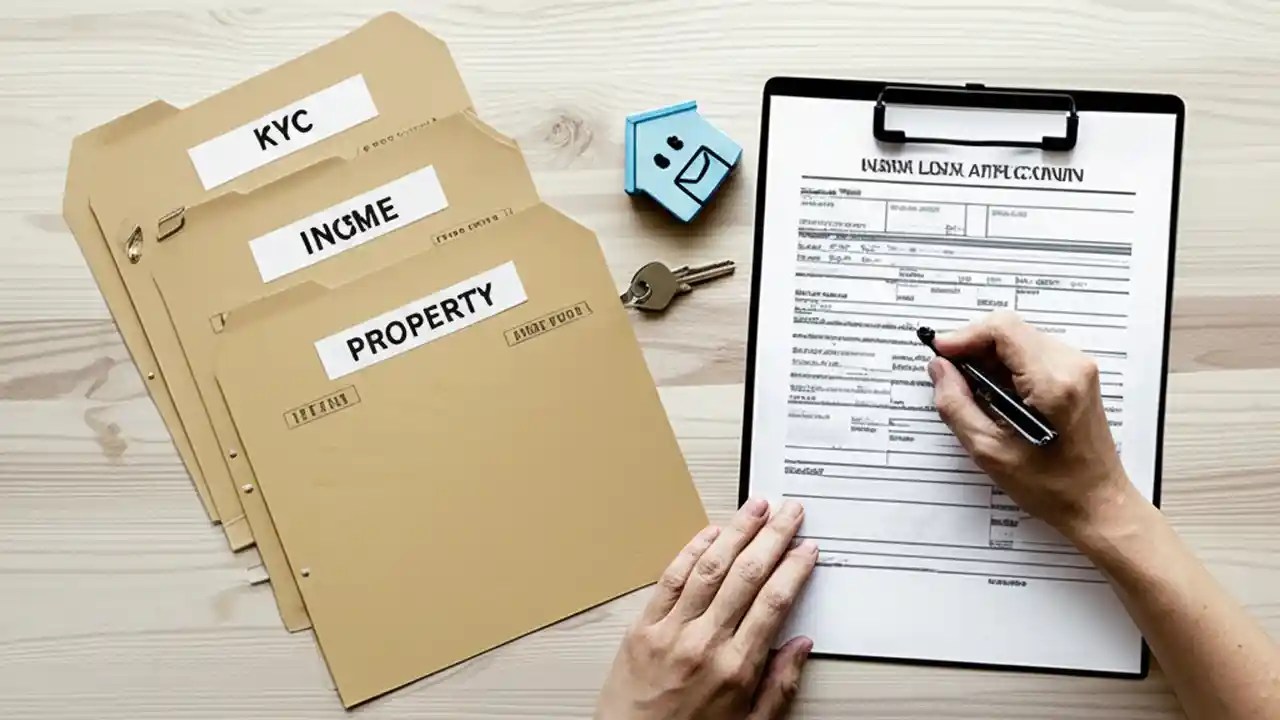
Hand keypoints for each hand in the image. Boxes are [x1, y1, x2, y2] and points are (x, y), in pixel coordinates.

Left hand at [595, 499, 818, 719]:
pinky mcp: (643, 627)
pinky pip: (671, 579)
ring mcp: (671, 631)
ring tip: (755, 508)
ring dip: (736, 532)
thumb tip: (801, 645)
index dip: (793, 569)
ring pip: (710, 568)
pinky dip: (692, 551)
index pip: (773, 602)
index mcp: (736, 668)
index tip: (806, 548)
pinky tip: (711, 533)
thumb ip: (780, 686)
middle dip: (772, 537)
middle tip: (789, 512)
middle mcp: (705, 643)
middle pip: (746, 575)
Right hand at [927, 311, 1130, 539]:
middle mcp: (1071, 366)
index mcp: (1052, 383)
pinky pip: (1031, 353)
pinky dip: (1005, 367)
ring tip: (972, 393)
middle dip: (973, 348)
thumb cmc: (1052, 487)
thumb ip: (957, 405)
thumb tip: (939, 369)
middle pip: (1009, 331)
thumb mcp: (990, 451)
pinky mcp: (1077, 375)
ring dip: (988, 358)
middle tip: (950, 377)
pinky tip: (995, 395)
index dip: (964, 336)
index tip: (940, 354)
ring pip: (1018, 340)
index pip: (1002, 329)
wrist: (1098, 503)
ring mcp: (1078, 368)